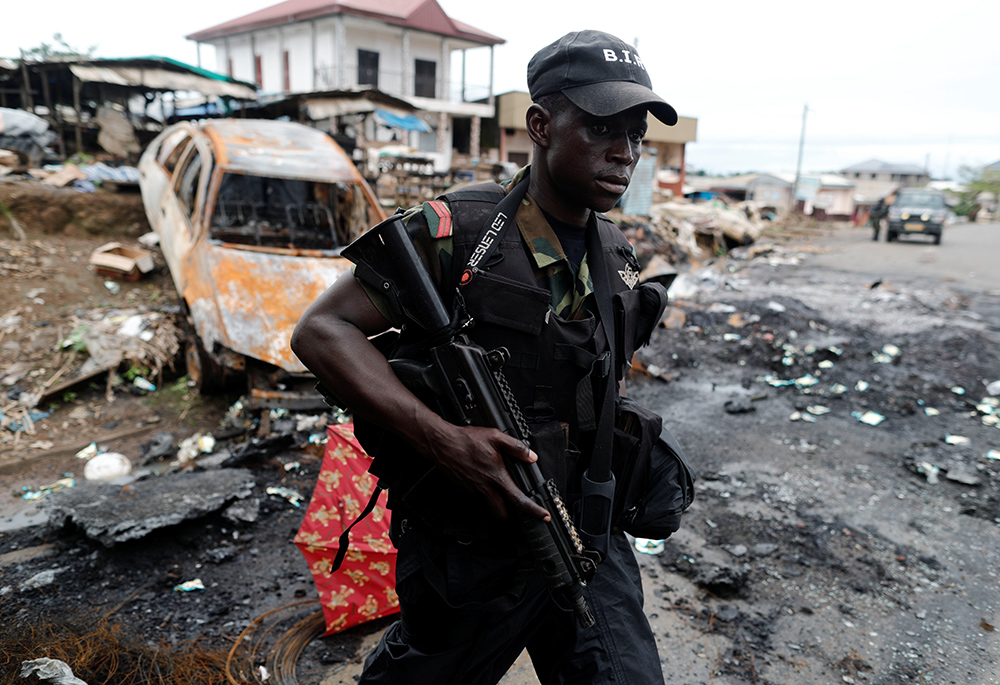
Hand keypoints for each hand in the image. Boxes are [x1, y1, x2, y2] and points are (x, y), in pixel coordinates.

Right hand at [424, 424, 550, 522]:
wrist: (441, 444)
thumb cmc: (466, 440)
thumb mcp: (495, 437)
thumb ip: (516, 448)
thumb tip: (531, 456)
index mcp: (496, 477)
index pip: (519, 500)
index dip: (533, 511)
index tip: (543, 516)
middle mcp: (484, 488)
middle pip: (502, 514)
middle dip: (510, 513)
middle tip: (516, 504)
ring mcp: (473, 491)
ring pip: (489, 507)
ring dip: (497, 503)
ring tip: (499, 489)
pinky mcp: (464, 490)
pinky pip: (478, 498)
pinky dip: (484, 494)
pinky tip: (484, 480)